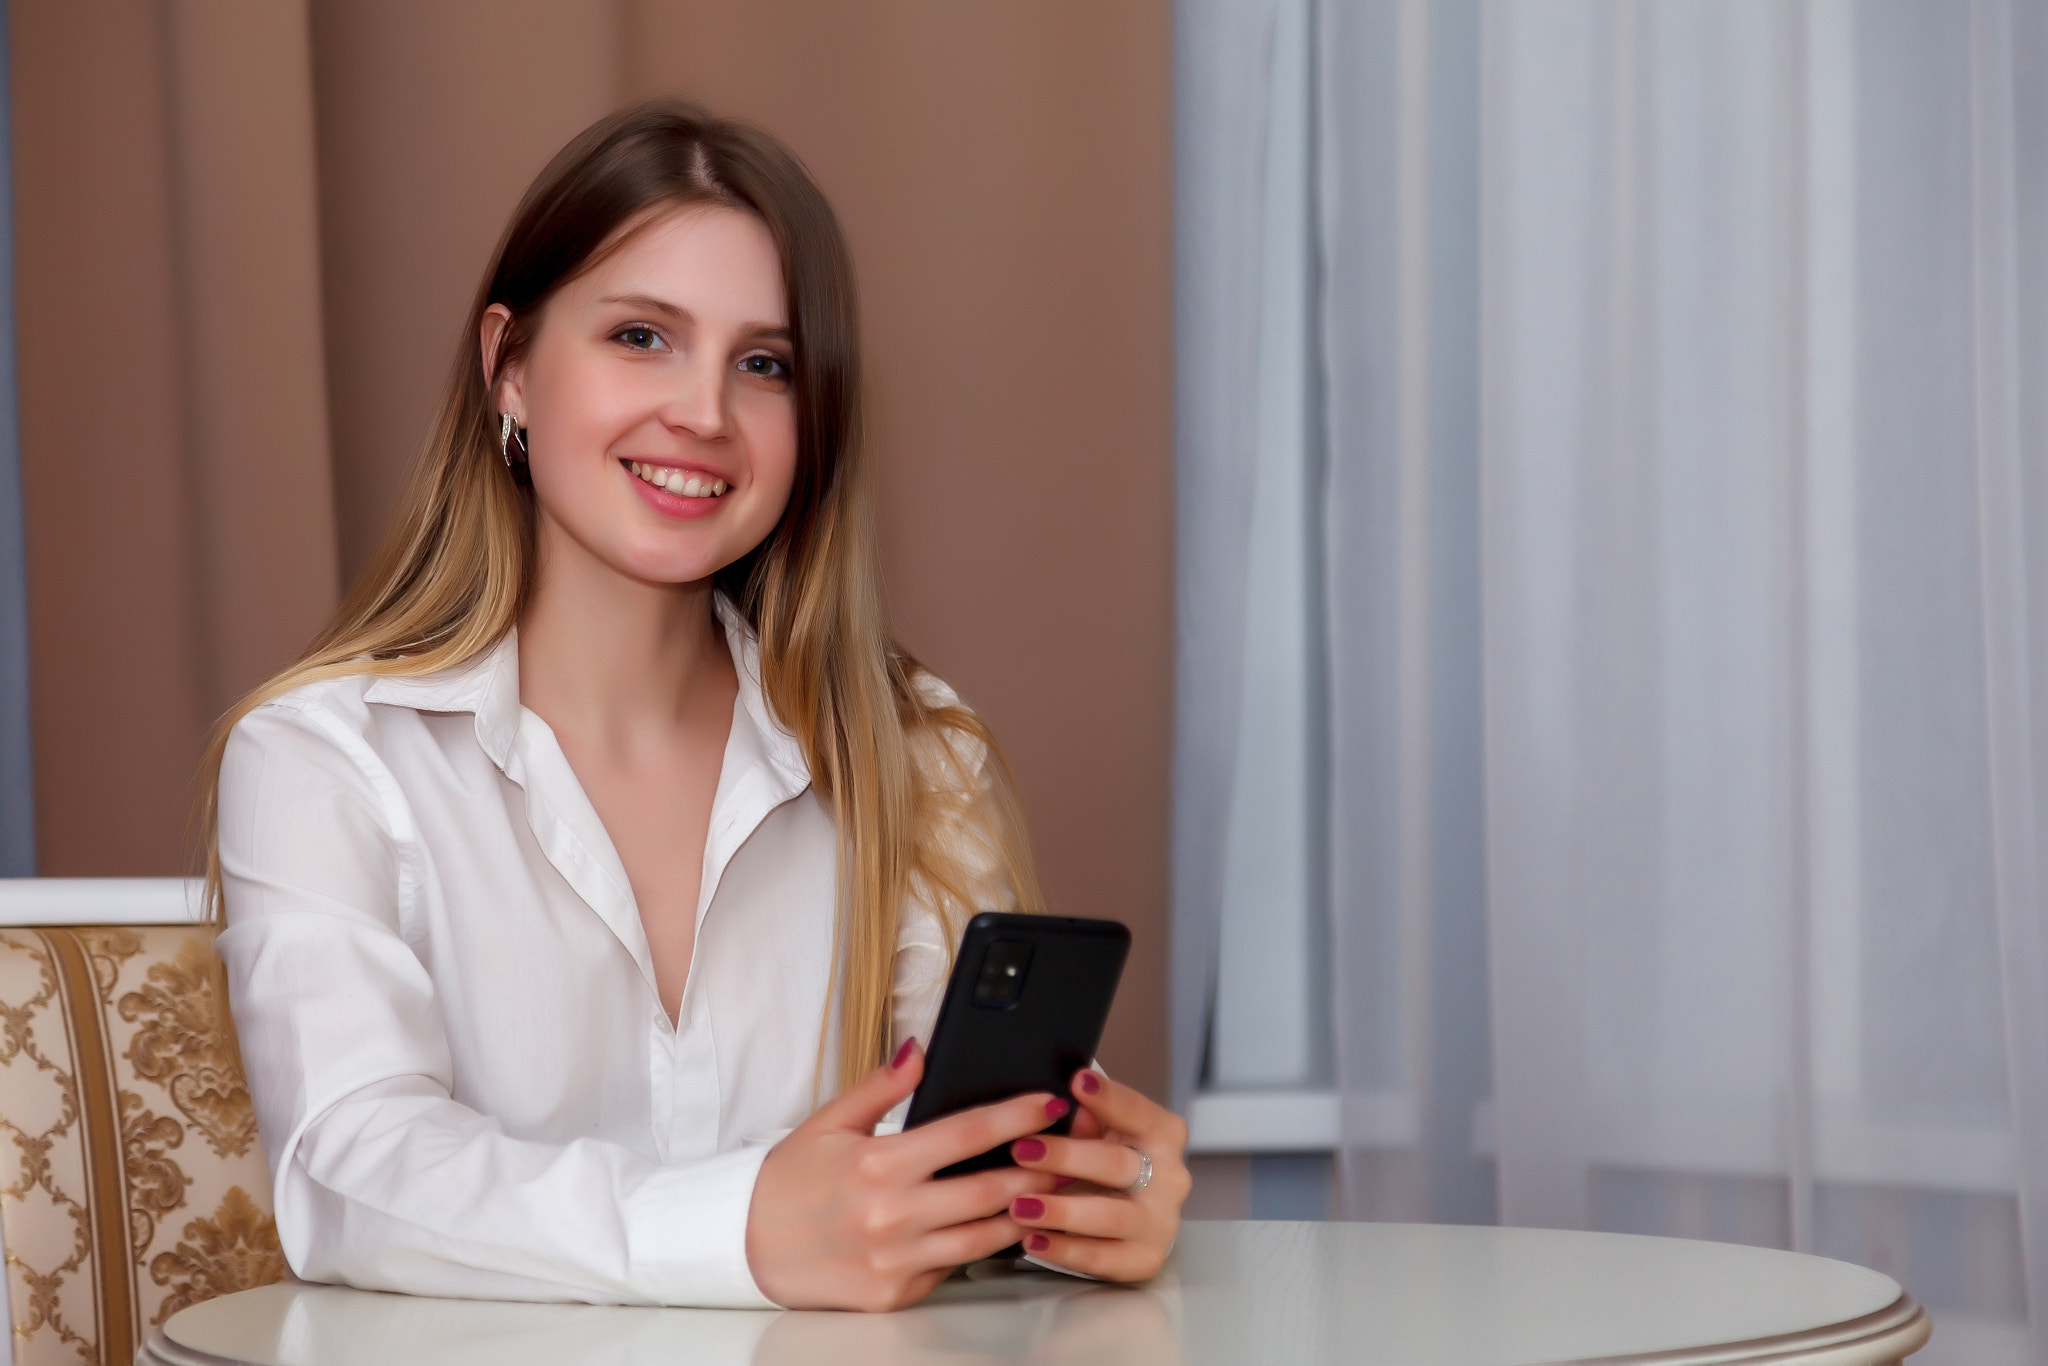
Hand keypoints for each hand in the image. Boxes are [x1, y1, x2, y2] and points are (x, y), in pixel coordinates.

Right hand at [745, 1040, 1062, 1309]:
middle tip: (1072, 1150)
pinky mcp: (897, 1293)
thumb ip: (881, 1087)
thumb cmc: (790, 1181)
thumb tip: (921, 1049)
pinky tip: (1003, 1226)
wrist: (747, 1246)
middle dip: (1040, 1168)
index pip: (967, 1133)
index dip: (1018, 1116)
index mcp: (880, 1164)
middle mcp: (894, 1215)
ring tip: (1052, 1189)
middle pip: (991, 1189)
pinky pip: (954, 1268)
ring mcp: (898, 1259)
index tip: (1052, 1103)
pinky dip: (981, 1247)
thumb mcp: (831, 1122)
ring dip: (1025, 1212)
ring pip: (985, 1237)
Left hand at [1002, 1068, 1189, 1280]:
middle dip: (1066, 1157)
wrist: (1132, 1215)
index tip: (1077, 1081)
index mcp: (1163, 1135)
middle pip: (1117, 1164)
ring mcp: (1161, 1222)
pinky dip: (1064, 1250)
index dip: (1107, 1096)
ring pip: (1111, 1216)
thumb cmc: (1107, 1160)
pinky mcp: (1145, 1259)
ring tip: (1021, 1206)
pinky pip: (1101, 1258)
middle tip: (1021, 1151)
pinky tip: (1032, 1240)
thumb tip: (1070, 1108)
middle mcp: (1171, 1178)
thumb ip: (1088, 1120)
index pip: (1136, 1110)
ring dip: (1062, 1211)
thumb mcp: (1101, 1132)